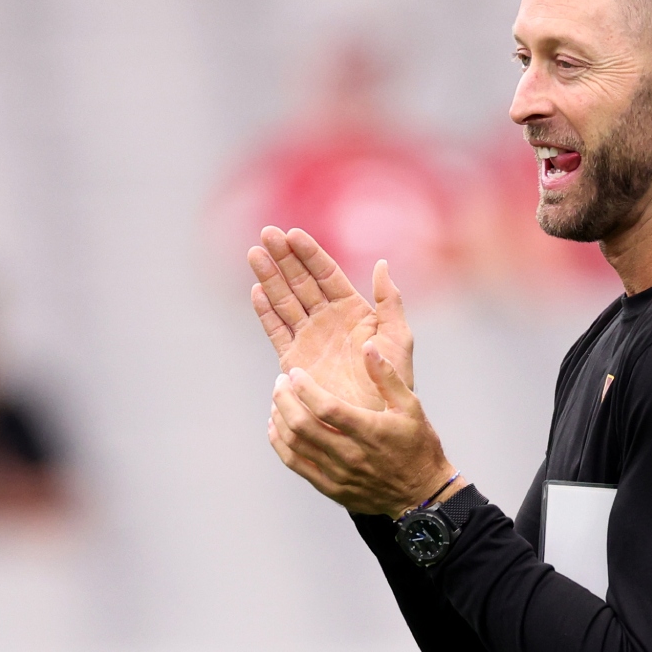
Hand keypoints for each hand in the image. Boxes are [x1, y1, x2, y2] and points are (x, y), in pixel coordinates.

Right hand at [248, 227, 411, 409]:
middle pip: (300, 281)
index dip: (310, 253)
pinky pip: (276, 330)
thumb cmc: (392, 380)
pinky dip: (266, 311)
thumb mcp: (397, 336)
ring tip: (254, 253)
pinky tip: (256, 291)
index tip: (293, 233)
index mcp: (352, 310)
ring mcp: (309, 338)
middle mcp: (327, 320)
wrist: (372, 418)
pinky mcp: (293, 359)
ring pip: (284, 300)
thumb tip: (383, 263)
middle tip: (267, 233)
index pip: (326, 274)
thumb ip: (390, 300)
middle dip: (283, 257)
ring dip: (269, 277)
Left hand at [267, 340, 457, 517]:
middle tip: (280, 383)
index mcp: (369, 431)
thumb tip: (369, 348)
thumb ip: (387, 376)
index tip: (295, 373)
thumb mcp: (411, 406)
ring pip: (294, 445)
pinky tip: (277, 429)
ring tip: (278, 401)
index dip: (304, 387)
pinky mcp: (331, 488)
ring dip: (279, 419)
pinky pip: (296, 465)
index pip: (326, 407)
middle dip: (284, 399)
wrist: (422, 493)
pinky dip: (281, 445)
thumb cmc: (418, 447)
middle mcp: (350, 454)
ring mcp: (338, 474)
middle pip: (302, 425)